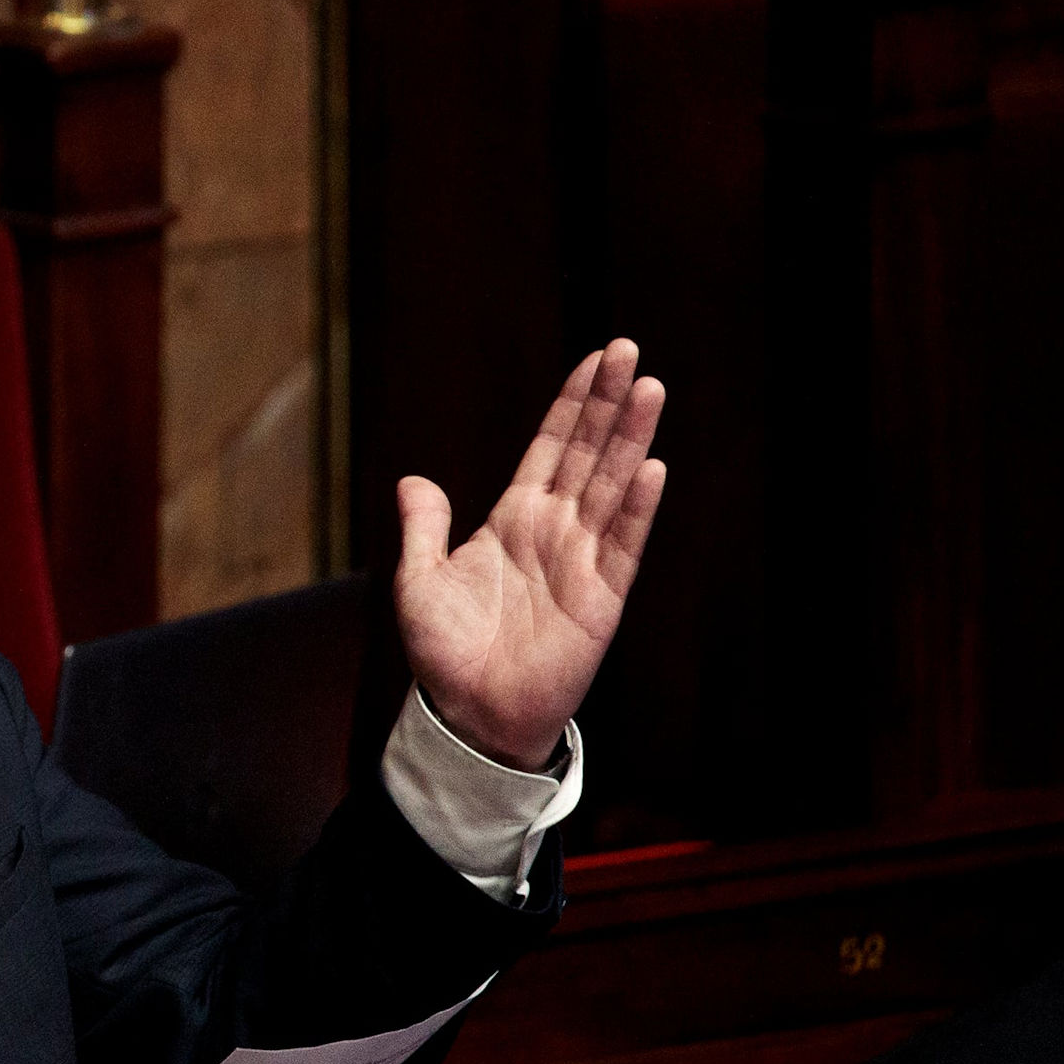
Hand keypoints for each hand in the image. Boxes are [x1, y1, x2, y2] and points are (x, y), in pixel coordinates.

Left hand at [394, 339, 666, 771]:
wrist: (468, 712)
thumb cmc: (443, 651)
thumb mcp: (416, 580)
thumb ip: (421, 528)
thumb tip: (412, 478)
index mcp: (512, 520)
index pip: (550, 449)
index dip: (573, 406)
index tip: (595, 360)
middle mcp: (553, 532)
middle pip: (588, 454)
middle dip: (608, 403)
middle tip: (628, 351)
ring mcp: (581, 561)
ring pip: (611, 486)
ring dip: (631, 439)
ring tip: (649, 388)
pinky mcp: (600, 597)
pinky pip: (621, 545)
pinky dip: (635, 508)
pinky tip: (651, 467)